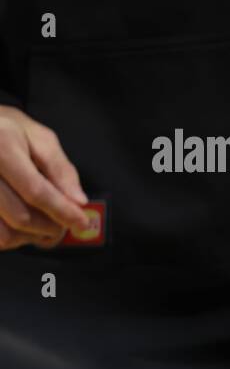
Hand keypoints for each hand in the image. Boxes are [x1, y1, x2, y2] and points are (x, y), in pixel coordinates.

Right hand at [0, 106, 89, 249]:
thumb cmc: (7, 129)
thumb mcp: (39, 138)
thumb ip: (61, 169)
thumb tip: (78, 201)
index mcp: (1, 148)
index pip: (36, 191)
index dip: (63, 211)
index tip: (82, 222)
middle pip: (20, 216)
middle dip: (50, 227)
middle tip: (64, 226)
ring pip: (3, 233)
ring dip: (31, 237)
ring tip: (45, 228)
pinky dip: (11, 238)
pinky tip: (22, 228)